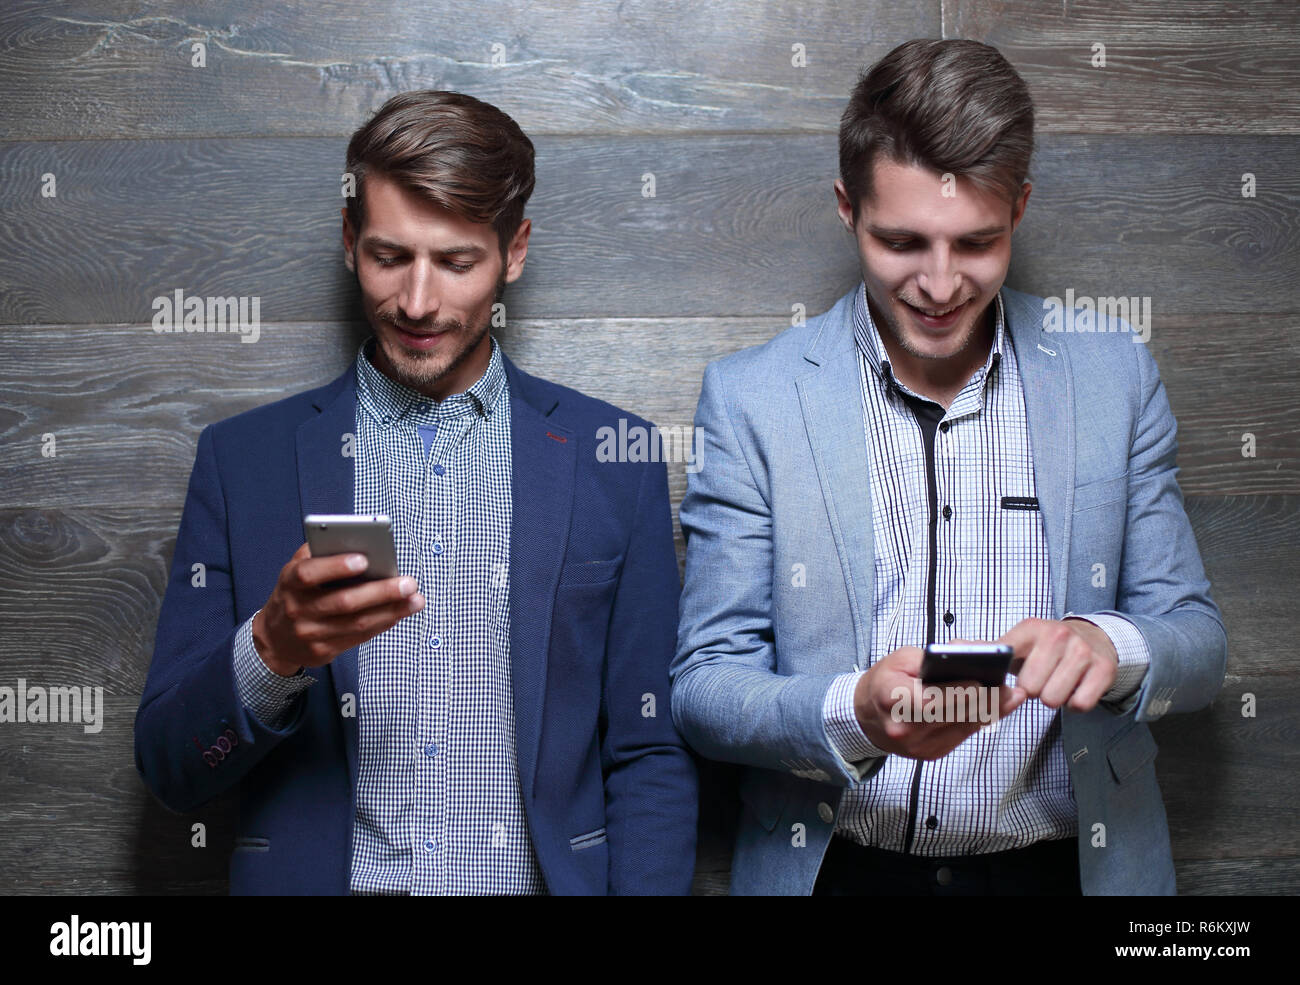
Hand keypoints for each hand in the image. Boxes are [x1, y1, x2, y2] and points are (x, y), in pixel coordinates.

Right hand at [251, 542, 423, 675]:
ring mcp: (310, 633)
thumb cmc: (295, 593)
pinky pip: (360, 637)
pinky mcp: (323, 651)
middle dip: (381, 592)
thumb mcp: (296, 568)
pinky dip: (383, 623)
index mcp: (290, 581)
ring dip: (391, 611)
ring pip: (357, 623)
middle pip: (344, 602)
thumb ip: (321, 553)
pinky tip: (400, 612)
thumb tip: (359, 541)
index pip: (309, 574)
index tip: (364, 559)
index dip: (336, 567)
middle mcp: (298, 609)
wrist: (275, 638)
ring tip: (415, 599)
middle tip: (408, 583)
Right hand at [853, 645, 1027, 760]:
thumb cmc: (884, 681)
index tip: (985, 682)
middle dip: (985, 701)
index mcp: (892, 699)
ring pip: (963, 727)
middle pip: (954, 715)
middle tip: (1010, 689)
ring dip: (990, 712)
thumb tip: (969, 655)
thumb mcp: (901, 659)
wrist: (865, 714)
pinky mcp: (929, 754)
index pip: (932, 700)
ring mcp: (917, 746)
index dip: (960, 692)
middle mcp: (904, 728)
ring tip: (1011, 696)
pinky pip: (961, 736)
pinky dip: (979, 720)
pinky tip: (995, 708)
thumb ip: (934, 658)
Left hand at [998, 617, 1117, 712]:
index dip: (1000, 677)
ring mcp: (1083, 651)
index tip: (1001, 681)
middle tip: (1041, 679)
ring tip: (1057, 682)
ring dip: (1053, 698)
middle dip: (1032, 691)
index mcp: (1030, 629)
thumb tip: (953, 648)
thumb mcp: (1018, 643)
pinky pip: (1079, 705)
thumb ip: (987, 649)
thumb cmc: (1047, 647)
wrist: (1095, 637)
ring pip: (1053, 699)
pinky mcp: (1104, 669)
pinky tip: (1075, 688)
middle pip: (1029, 689)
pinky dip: (1075, 704)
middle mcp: (1058, 635)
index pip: (1004, 657)